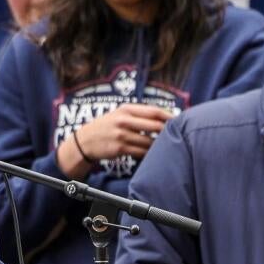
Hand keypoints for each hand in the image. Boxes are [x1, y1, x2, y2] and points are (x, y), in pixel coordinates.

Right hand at [55, 103, 173, 178]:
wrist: (84, 141)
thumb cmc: (106, 126)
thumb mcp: (119, 114)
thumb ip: (139, 114)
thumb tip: (164, 118)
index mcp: (126, 109)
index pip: (154, 111)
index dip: (169, 116)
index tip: (179, 120)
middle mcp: (124, 121)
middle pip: (155, 126)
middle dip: (167, 131)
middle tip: (176, 135)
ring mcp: (121, 135)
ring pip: (149, 141)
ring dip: (159, 145)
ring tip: (164, 146)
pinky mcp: (120, 149)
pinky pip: (141, 152)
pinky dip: (149, 153)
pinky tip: (152, 154)